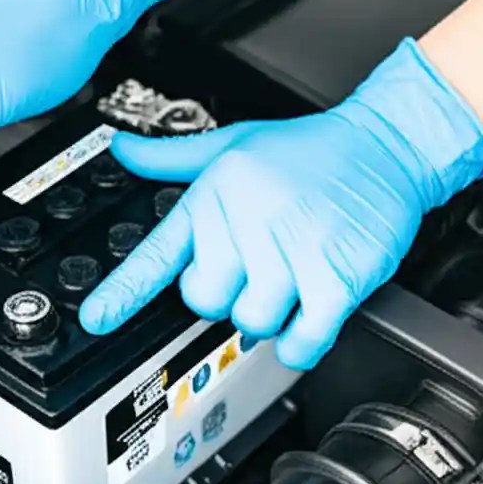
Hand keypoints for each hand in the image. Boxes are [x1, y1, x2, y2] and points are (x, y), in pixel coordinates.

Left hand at [79, 39, 482, 369]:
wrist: (386, 145)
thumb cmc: (308, 150)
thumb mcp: (231, 144)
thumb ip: (170, 157)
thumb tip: (122, 149)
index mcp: (214, 193)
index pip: (158, 252)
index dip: (122, 293)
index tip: (96, 320)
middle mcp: (247, 219)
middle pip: (205, 301)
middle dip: (228, 294)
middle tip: (255, 267)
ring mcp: (292, 249)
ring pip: (251, 322)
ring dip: (269, 314)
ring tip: (289, 278)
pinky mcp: (336, 275)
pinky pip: (301, 337)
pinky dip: (302, 340)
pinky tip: (311, 310)